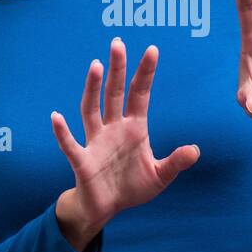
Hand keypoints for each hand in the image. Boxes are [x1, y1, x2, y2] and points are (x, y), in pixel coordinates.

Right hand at [51, 37, 200, 233]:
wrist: (106, 208)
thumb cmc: (131, 188)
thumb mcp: (160, 176)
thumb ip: (175, 163)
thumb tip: (195, 150)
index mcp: (134, 129)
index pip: (140, 94)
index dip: (145, 73)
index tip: (152, 49)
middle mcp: (113, 129)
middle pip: (114, 93)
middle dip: (117, 69)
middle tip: (118, 43)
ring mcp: (96, 142)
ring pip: (92, 109)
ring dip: (92, 88)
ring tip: (95, 65)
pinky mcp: (82, 160)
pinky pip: (70, 144)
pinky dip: (62, 132)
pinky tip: (57, 117)